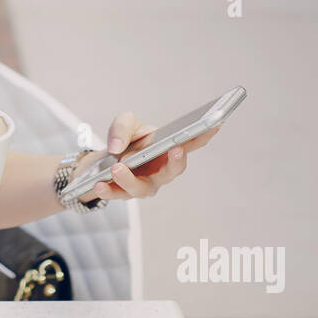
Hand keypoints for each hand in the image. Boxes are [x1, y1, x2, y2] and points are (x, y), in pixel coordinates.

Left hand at [76, 111, 222, 202]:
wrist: (101, 161)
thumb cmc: (125, 141)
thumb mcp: (124, 124)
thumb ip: (123, 127)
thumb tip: (118, 146)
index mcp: (169, 148)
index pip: (193, 142)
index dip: (206, 134)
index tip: (216, 122)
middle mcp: (163, 170)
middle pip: (174, 170)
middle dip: (176, 161)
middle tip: (176, 149)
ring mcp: (146, 185)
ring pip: (143, 188)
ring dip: (130, 179)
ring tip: (117, 168)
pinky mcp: (125, 194)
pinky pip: (118, 194)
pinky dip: (108, 190)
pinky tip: (100, 184)